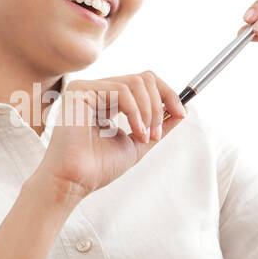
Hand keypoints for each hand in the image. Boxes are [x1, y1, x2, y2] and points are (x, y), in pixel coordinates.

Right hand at [35, 72, 187, 197]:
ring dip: (148, 112)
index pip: (143, 82)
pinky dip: (135, 112)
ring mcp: (87, 88)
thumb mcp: (138, 142)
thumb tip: (183, 111)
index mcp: (108, 100)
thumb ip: (158, 125)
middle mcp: (97, 90)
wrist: (74, 181)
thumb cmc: (98, 167)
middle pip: (143, 78)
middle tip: (157, 133)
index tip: (182, 113)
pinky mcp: (80, 90)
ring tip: (145, 136)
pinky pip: (120, 90)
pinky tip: (134, 131)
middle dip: (159, 105)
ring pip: (135, 83)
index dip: (167, 94)